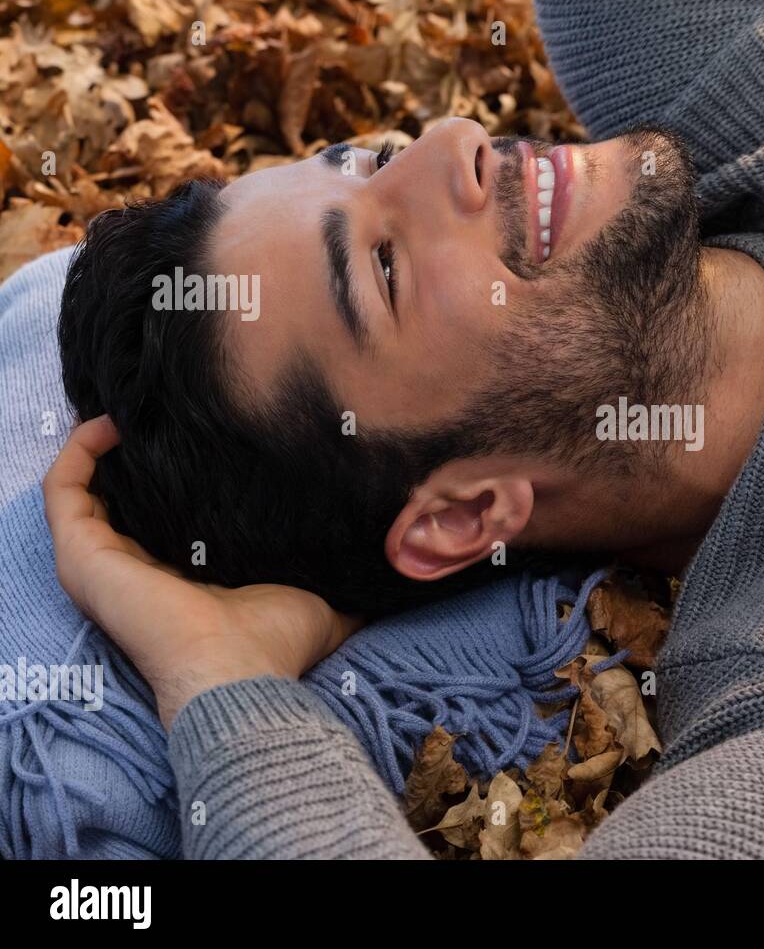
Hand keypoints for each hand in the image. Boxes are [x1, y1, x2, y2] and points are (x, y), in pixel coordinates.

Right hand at [43, 415, 362, 727]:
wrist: (241, 672)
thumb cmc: (276, 643)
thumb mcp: (323, 600)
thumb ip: (342, 578)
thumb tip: (387, 558)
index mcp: (179, 576)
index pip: (167, 515)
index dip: (178, 474)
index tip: (206, 431)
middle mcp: (134, 568)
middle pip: (122, 497)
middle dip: (140, 450)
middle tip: (171, 409)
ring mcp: (101, 562)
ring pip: (83, 489)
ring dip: (102, 443)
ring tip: (138, 405)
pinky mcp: (82, 554)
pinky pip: (62, 490)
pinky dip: (80, 450)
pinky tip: (113, 421)